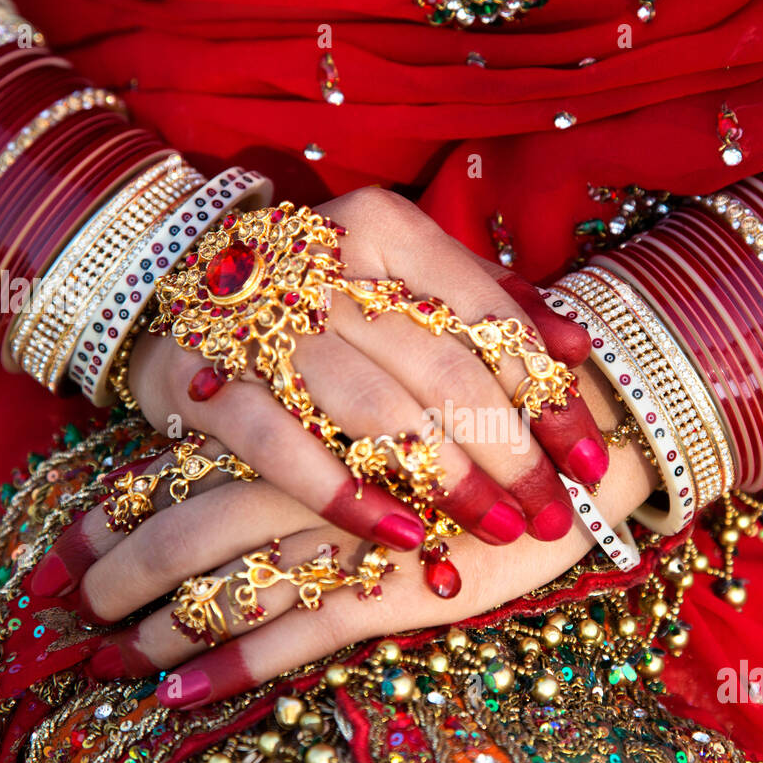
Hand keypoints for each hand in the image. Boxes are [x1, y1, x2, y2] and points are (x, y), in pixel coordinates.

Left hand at [77, 358, 656, 702]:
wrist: (596, 426)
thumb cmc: (499, 396)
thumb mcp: (405, 378)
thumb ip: (330, 408)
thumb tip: (231, 442)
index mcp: (310, 401)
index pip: (190, 451)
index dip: (120, 497)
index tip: (62, 539)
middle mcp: (317, 459)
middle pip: (191, 513)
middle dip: (118, 565)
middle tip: (63, 604)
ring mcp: (353, 525)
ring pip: (225, 573)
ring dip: (155, 620)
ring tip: (103, 660)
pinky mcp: (394, 582)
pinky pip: (293, 628)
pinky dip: (229, 660)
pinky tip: (175, 688)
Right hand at [119, 189, 605, 565]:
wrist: (171, 286)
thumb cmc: (319, 293)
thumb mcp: (405, 273)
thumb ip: (491, 302)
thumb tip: (579, 348)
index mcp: (383, 227)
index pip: (490, 316)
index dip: (550, 395)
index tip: (591, 460)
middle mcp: (324, 264)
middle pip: (443, 368)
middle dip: (511, 450)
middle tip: (553, 512)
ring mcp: (260, 323)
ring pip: (375, 408)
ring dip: (444, 478)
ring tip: (496, 527)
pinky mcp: (207, 382)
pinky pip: (283, 449)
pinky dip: (346, 495)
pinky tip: (404, 534)